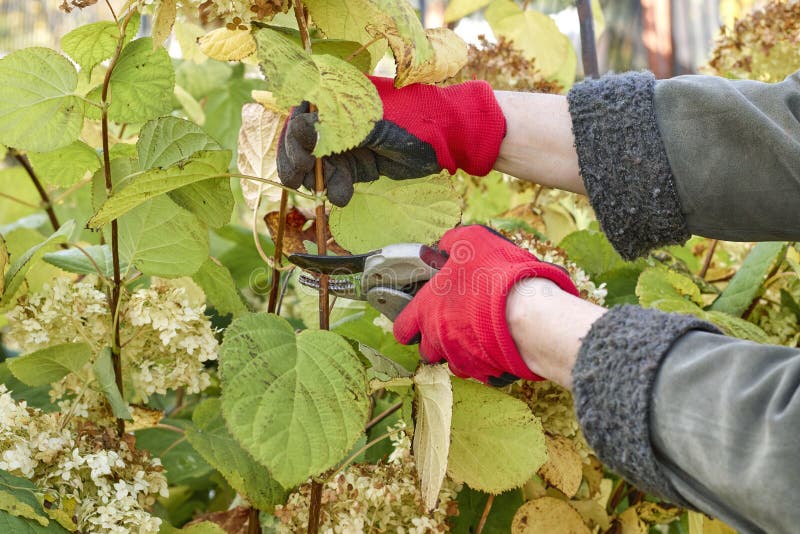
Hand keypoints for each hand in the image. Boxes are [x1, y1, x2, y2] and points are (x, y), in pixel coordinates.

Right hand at [276, 77, 505, 205]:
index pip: (303, 111)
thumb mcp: (377, 121)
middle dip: (298, 160)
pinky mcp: (356, 165)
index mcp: (339, 94)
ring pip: (315, 163)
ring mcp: (345, 143)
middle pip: (301, 140)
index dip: (296, 132)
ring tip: (331, 193)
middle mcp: (336, 118)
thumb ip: (342, 127)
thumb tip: (307, 129)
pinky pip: (335, 178)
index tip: (303, 150)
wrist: (450, 138)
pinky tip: (341, 197)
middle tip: (301, 178)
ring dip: (317, 180)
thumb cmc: (416, 118)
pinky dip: (335, 189)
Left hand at [393, 225, 579, 384]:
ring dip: (461, 350)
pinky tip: (498, 341)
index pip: (402, 328)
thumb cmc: (495, 276)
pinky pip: (480, 369)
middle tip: (455, 322)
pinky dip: (486, 359)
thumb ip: (452, 242)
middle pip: (427, 350)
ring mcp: (462, 358)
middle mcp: (439, 339)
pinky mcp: (487, 372)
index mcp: (427, 310)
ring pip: (454, 361)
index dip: (409, 323)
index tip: (420, 316)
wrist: (529, 311)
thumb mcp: (471, 240)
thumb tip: (446, 244)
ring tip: (480, 331)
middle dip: (436, 340)